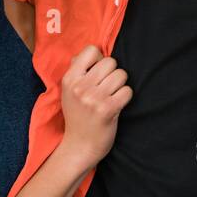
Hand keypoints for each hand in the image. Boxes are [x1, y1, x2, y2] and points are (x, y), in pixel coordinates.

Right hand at [58, 45, 132, 169]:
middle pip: (111, 62)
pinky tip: (116, 106)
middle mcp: (80, 87)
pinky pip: (128, 91)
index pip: (92, 50)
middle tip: (105, 89)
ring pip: (121, 75)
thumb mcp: (69, 91)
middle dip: (112, 74)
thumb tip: (92, 51)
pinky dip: (125, 98)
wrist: (79, 146)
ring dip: (120, 86)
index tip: (97, 74)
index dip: (99, 60)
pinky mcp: (107, 109)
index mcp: (69, 79)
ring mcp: (93, 98)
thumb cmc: (78, 115)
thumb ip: (78, 70)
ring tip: (110, 98)